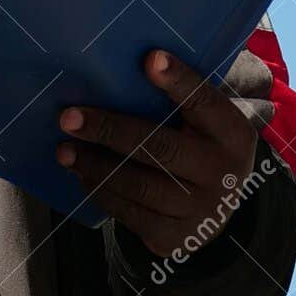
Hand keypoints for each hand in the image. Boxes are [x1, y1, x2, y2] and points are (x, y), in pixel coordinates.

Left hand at [55, 49, 257, 257]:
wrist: (216, 208)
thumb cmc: (197, 145)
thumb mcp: (203, 122)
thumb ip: (179, 98)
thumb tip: (131, 61)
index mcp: (232, 135)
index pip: (205, 102)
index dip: (179, 81)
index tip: (149, 58)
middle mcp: (222, 174)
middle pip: (160, 148)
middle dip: (109, 130)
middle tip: (68, 117)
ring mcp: (201, 210)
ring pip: (138, 185)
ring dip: (94, 165)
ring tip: (64, 150)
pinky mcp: (176, 238)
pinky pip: (130, 213)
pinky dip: (101, 191)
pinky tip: (81, 173)